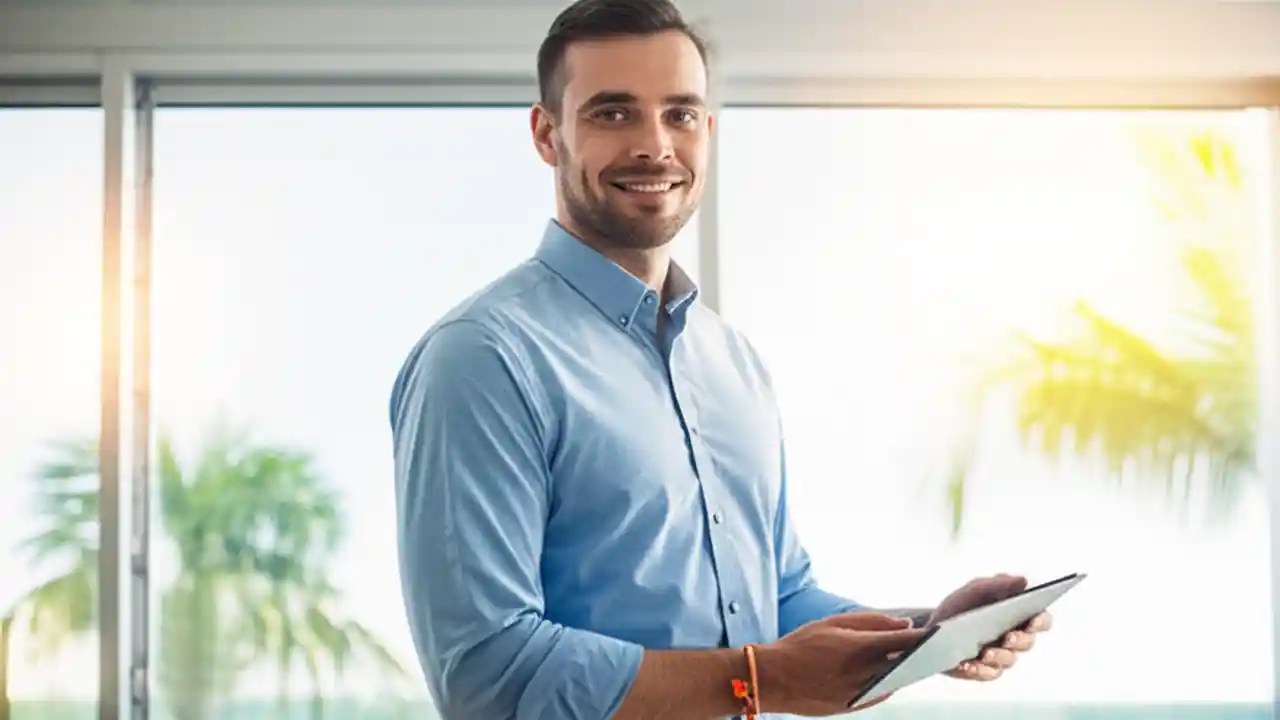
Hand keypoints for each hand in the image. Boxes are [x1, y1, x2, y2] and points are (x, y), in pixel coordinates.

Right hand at [756, 612, 926, 715]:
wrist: (772, 678)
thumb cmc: (800, 645)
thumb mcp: (833, 623)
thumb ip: (870, 621)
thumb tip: (904, 624)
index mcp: (860, 648)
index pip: (905, 642)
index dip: (926, 637)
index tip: (940, 632)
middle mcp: (864, 673)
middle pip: (906, 665)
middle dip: (920, 655)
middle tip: (935, 647)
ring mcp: (860, 694)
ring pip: (895, 682)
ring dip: (905, 670)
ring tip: (915, 660)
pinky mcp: (853, 707)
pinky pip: (880, 694)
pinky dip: (888, 683)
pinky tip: (889, 674)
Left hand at [928, 574, 1054, 680]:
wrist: (934, 625)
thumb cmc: (962, 605)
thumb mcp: (975, 590)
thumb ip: (998, 584)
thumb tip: (1023, 581)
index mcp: (1018, 616)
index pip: (1041, 620)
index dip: (1040, 621)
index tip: (1033, 620)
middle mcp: (1014, 639)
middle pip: (1027, 642)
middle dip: (1019, 640)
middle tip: (1008, 637)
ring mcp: (1001, 657)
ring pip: (1008, 660)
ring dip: (997, 656)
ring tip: (984, 653)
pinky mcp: (985, 671)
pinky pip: (987, 674)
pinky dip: (978, 670)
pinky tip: (967, 665)